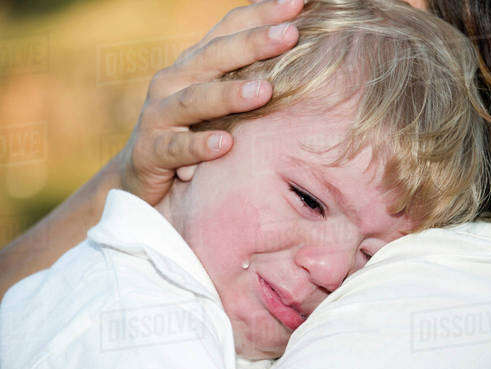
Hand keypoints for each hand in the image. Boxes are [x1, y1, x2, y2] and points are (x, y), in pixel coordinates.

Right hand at [117, 0, 301, 204]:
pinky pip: (175, 149)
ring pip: (194, 101)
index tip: (297, 2)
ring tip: (265, 92)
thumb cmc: (189, 131)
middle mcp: (172, 83)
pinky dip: (199, 146)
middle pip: (213, 57)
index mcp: (192, 65)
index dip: (260, 15)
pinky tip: (225, 144)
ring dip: (229, 95)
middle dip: (253, 43)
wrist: (138, 174)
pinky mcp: (150, 152)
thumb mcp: (215, 100)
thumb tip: (290, 44)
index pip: (227, 31)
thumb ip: (243, 77)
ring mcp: (158, 116)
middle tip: (290, 34)